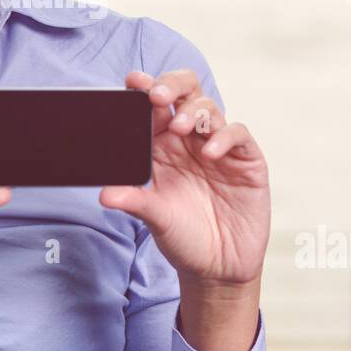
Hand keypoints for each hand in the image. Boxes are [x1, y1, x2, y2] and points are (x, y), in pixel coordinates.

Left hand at [99, 69, 269, 287]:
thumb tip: (104, 193)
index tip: (132, 81)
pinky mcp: (246, 160)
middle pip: (185, 94)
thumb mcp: (155, 218)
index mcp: (162, 146)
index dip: (145, 89)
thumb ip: (134, 200)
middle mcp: (190, 141)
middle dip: (172, 85)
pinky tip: (211, 152)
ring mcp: (219, 147)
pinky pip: (238, 134)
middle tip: (157, 96)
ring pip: (210, 108)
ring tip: (181, 126)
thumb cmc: (183, 237)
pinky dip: (225, 137)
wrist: (218, 268)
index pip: (154, 107)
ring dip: (194, 111)